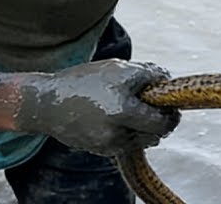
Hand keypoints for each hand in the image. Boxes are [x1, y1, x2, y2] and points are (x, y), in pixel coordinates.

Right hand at [18, 59, 180, 156]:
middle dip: (159, 121)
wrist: (48, 103)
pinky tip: (117, 117)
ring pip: (142, 141)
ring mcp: (109, 145)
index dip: (171, 114)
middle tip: (156, 106)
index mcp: (122, 110)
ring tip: (132, 109)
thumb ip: (147, 74)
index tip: (172, 105)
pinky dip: (128, 133)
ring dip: (144, 128)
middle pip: (155, 134)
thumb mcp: (117, 69)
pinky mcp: (101, 151)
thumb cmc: (84, 80)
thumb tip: (167, 79)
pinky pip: (126, 144)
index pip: (162, 122)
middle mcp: (117, 133)